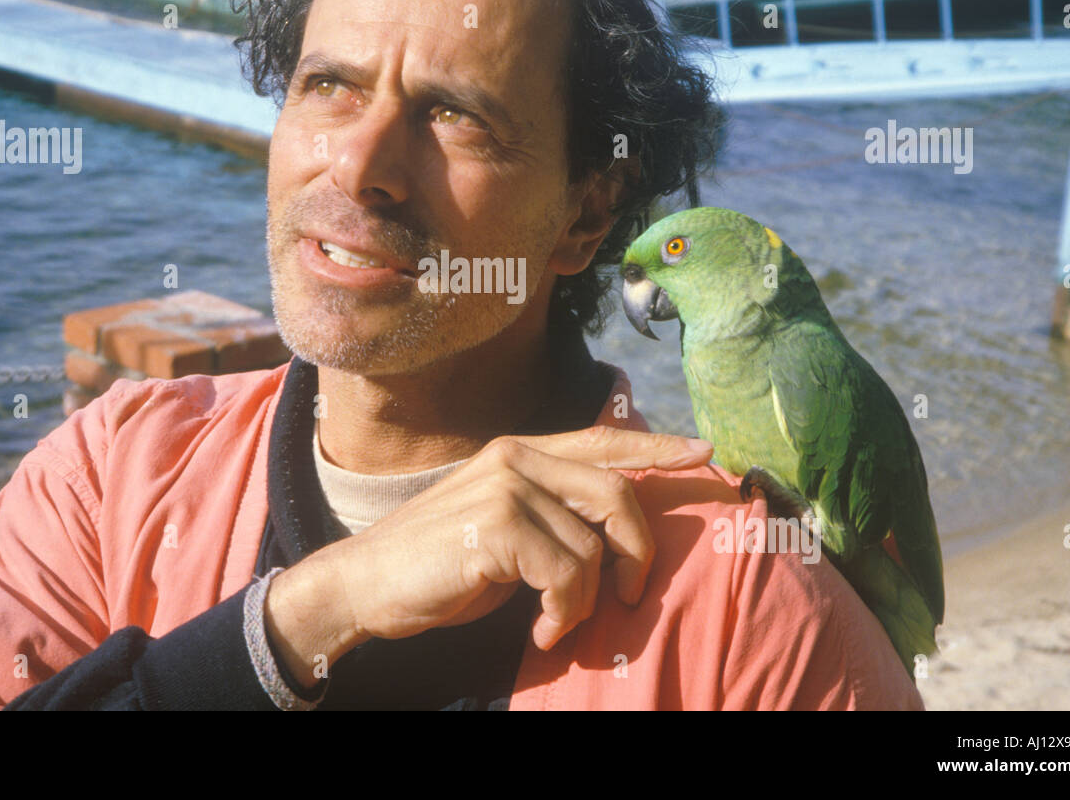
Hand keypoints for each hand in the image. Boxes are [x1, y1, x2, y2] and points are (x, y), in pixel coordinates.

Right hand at [264, 426, 712, 688]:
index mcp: (518, 451)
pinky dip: (565, 613)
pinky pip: (568, 574)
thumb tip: (614, 534)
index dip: (655, 448)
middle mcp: (515, 456)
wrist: (366, 583)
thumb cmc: (438, 565)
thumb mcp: (503, 528)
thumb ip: (551, 514)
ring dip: (586, 601)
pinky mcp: (498, 525)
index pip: (602, 440)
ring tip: (556, 622)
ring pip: (593, 547)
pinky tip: (542, 630)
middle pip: (616, 493)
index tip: (703, 453)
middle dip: (638, 551)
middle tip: (632, 596)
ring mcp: (506, 486)